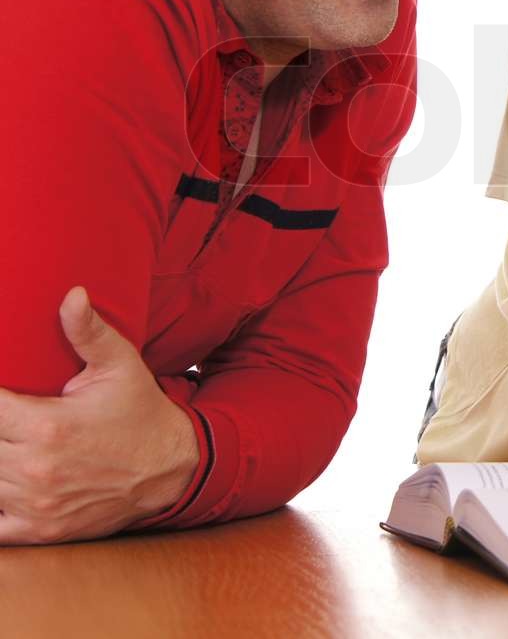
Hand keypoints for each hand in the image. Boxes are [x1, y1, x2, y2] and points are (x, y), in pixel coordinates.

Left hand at [0, 288, 198, 543]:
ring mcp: (34, 506)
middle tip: (9, 420)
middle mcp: (34, 469)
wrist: (173, 469)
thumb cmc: (141, 412)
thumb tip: (72, 294)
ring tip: (10, 440)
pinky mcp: (39, 531)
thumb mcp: (120, 366)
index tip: (3, 395)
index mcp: (46, 426)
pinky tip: (7, 480)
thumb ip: (88, 331)